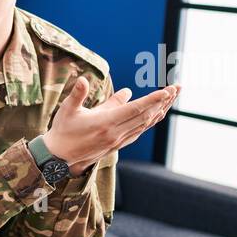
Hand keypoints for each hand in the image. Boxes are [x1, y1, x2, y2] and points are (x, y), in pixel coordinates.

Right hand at [45, 78, 180, 174]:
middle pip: (146, 116)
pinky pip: (139, 131)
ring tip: (172, 97)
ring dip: (160, 110)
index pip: (134, 110)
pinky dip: (150, 121)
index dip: (152, 100)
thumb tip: (83, 79)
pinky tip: (157, 114)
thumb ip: (78, 94)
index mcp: (105, 123)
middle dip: (163, 101)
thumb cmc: (62, 130)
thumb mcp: (67, 110)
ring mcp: (117, 141)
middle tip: (177, 87)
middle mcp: (115, 134)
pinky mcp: (117, 145)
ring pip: (145, 124)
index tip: (167, 91)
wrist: (58, 157)